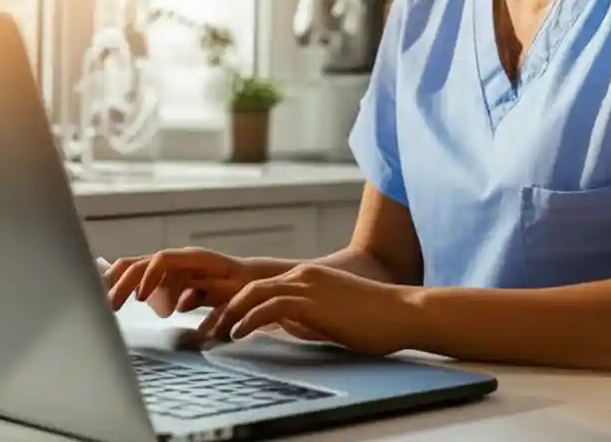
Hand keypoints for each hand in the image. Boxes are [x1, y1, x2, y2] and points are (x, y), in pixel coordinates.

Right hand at [106, 248, 255, 316]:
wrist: (249, 279)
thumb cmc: (244, 286)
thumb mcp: (234, 290)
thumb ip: (212, 294)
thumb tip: (181, 304)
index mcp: (195, 259)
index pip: (162, 259)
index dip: (148, 277)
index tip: (140, 300)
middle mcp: (178, 259)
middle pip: (141, 263)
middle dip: (122, 283)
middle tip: (111, 307)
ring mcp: (170, 267)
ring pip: (135, 268)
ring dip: (119, 285)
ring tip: (108, 306)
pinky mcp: (165, 277)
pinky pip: (140, 278)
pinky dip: (125, 287)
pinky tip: (115, 302)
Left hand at [197, 264, 421, 355]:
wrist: (403, 312)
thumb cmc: (376, 319)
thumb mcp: (333, 315)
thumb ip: (308, 316)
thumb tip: (288, 327)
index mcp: (309, 277)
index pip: (263, 286)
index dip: (237, 304)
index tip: (222, 323)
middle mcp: (304, 275)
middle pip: (250, 287)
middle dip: (224, 308)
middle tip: (208, 330)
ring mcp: (308, 286)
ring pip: (254, 294)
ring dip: (229, 315)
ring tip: (215, 335)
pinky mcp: (312, 301)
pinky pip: (269, 307)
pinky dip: (248, 320)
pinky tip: (238, 334)